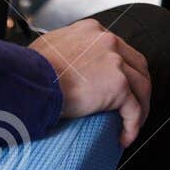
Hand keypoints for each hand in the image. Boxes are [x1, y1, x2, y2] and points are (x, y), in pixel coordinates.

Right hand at [29, 19, 152, 146]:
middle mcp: (108, 42)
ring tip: (131, 125)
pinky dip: (133, 125)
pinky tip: (125, 137)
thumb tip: (57, 68)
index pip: (118, 48)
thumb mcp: (48, 48)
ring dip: (141, 107)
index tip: (120, 84)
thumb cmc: (28, 70)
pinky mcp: (118, 85)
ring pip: (141, 86)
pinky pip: (133, 109)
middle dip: (138, 86)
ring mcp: (115, 62)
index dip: (123, 68)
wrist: (29, 80)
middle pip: (137, 64)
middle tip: (133, 105)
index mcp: (92, 31)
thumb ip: (62, 52)